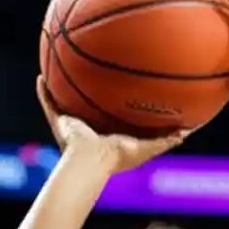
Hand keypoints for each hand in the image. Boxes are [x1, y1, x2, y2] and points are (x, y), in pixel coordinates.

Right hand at [36, 76, 186, 173]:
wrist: (91, 161)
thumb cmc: (118, 157)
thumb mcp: (147, 147)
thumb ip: (166, 140)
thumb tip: (188, 132)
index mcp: (107, 134)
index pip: (111, 116)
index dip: (113, 103)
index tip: (119, 88)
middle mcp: (88, 128)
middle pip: (86, 106)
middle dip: (87, 92)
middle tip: (90, 73)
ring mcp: (72, 124)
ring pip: (64, 102)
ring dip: (62, 88)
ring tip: (60, 67)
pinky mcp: (59, 122)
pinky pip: (48, 103)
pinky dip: (43, 92)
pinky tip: (40, 77)